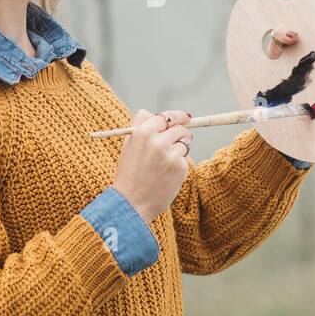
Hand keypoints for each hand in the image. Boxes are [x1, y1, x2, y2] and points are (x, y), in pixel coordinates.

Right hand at [111, 109, 193, 223]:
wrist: (131, 202)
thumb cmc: (128, 173)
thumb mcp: (128, 145)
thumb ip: (139, 125)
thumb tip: (152, 113)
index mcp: (143, 132)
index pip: (166, 116)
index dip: (178, 116)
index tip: (186, 118)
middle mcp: (158, 141)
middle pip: (179, 128)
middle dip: (181, 133)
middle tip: (177, 141)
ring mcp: (171, 154)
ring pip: (184, 143)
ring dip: (179, 150)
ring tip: (165, 163)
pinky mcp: (180, 167)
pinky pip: (185, 159)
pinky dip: (179, 165)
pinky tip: (166, 174)